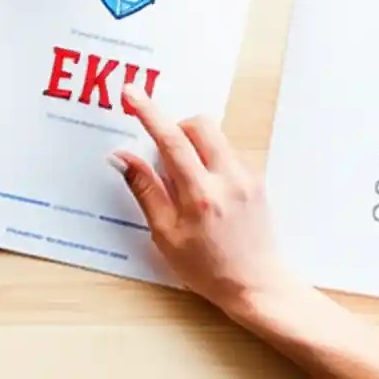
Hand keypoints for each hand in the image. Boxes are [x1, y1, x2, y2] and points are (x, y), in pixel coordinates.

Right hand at [111, 85, 297, 312]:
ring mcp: (247, 178)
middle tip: (165, 155)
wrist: (256, 285)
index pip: (172, 141)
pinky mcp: (257, 180)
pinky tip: (206, 192)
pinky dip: (210, 160)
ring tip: (186, 182)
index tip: (132, 93)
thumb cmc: (207, 267)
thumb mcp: (166, 235)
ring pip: (215, 137)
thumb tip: (122, 158)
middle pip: (200, 124)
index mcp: (201, 195)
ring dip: (194, 146)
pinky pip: (227, 153)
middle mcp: (229, 180)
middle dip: (177, 127)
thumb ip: (145, 190)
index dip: (149, 113)